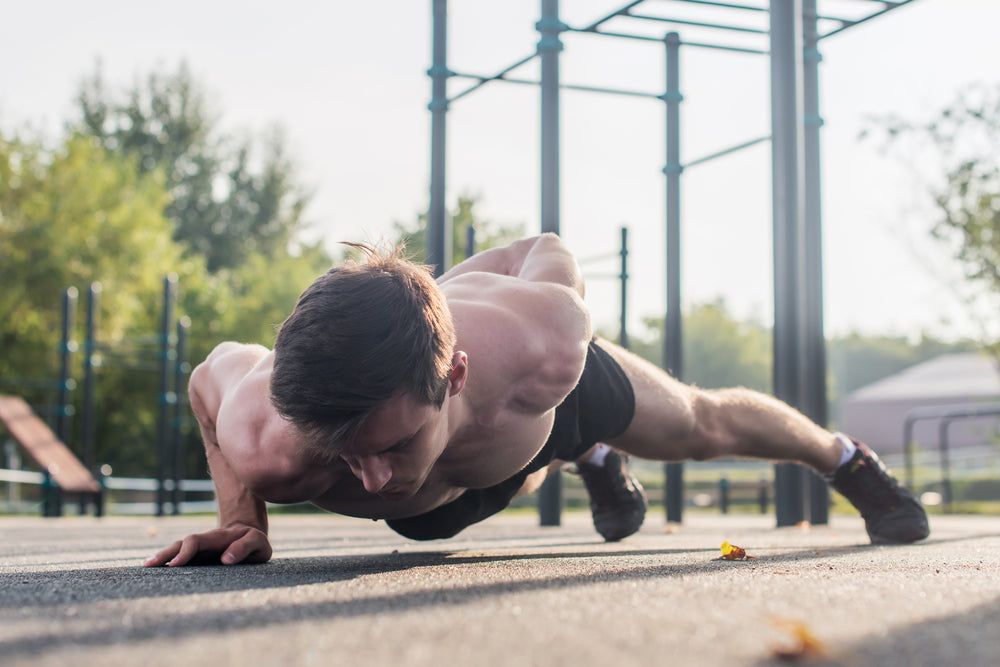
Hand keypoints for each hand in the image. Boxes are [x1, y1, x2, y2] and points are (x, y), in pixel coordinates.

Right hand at [144, 523, 271, 566]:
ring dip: (161, 558)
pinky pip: (179, 559)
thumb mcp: (256, 542)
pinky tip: (154, 573)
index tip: (175, 565)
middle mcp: (202, 543)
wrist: (247, 534)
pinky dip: (166, 563)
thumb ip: (244, 547)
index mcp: (216, 538)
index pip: (196, 541)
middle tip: (149, 565)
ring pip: (176, 551)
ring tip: (146, 568)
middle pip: (180, 545)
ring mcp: (197, 550)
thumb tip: (226, 560)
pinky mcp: (196, 559)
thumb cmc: (253, 540)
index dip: (185, 552)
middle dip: (165, 554)